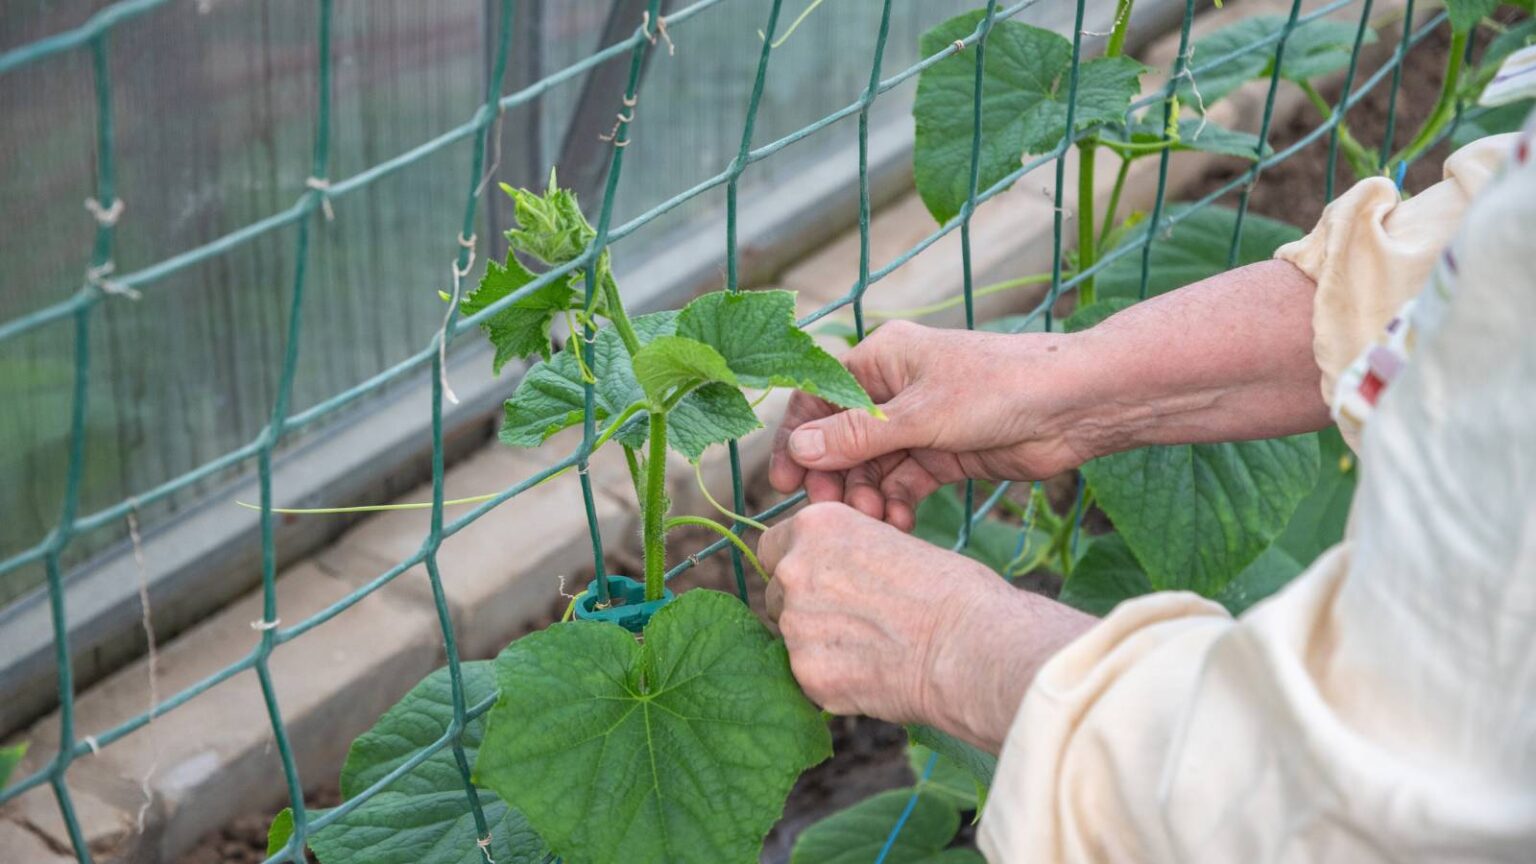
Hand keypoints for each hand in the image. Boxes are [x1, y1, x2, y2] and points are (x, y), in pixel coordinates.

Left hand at [759, 501, 1094, 751]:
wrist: (972, 646)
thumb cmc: (954, 590)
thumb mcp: (893, 543)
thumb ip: (847, 556)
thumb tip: (834, 576)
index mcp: (816, 526)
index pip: (775, 544)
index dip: (800, 562)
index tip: (826, 579)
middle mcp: (794, 570)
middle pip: (775, 591)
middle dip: (803, 604)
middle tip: (852, 619)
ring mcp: (796, 626)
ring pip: (790, 636)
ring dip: (817, 642)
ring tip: (872, 648)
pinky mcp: (807, 674)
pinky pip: (808, 675)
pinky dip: (832, 678)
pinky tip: (874, 674)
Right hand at [770, 320, 1098, 530]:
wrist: (1074, 406)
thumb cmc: (997, 388)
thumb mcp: (919, 414)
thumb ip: (857, 437)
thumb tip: (799, 451)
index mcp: (881, 360)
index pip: (817, 398)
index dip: (797, 440)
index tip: (785, 482)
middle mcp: (895, 389)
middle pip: (841, 438)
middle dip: (834, 476)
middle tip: (834, 512)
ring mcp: (921, 422)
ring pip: (873, 466)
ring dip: (867, 495)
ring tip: (875, 521)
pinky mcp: (945, 452)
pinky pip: (905, 481)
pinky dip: (898, 502)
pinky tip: (899, 522)